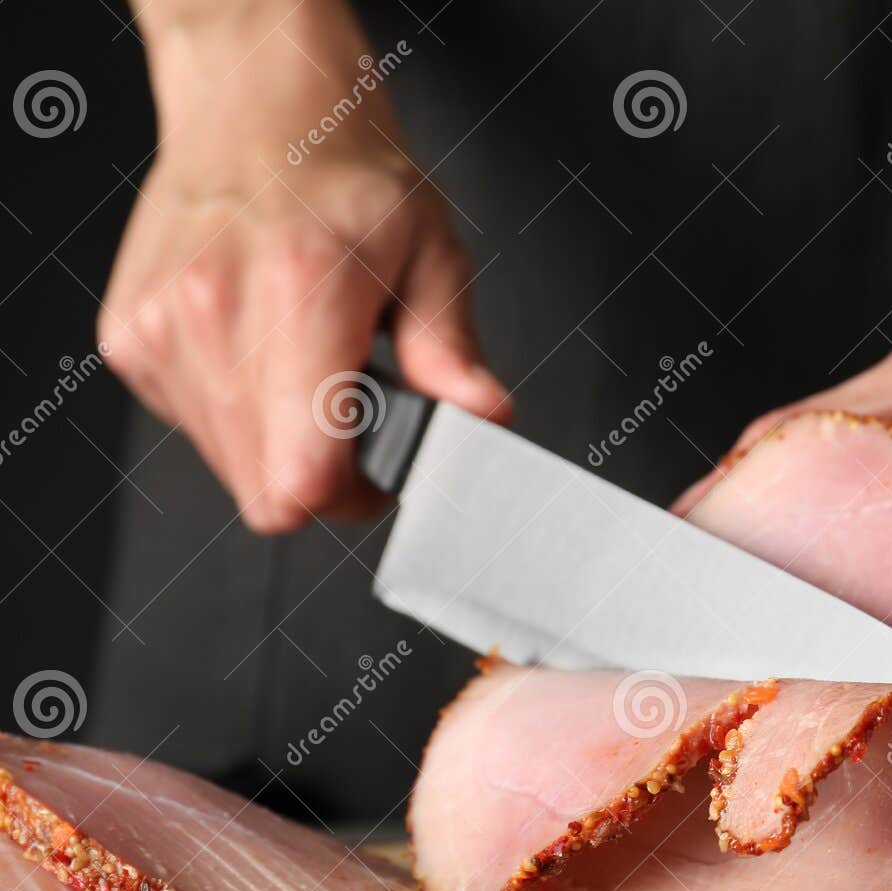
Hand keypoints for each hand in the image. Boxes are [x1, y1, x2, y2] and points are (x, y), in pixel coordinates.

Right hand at [100, 2, 507, 531]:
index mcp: (299, 292)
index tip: (380, 477)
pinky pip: (195, 425)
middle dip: (322, 474)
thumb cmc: (344, 176)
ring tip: (308, 367)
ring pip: (229, 465)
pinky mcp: (130, 341)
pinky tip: (263, 352)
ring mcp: (160, 329)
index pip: (302, 474)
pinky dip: (236, 411)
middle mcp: (214, 313)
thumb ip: (453, 349)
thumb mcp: (433, 253)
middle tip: (356, 412)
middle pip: (266, 488)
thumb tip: (483, 413)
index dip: (352, 499)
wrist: (258, 112)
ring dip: (277, 442)